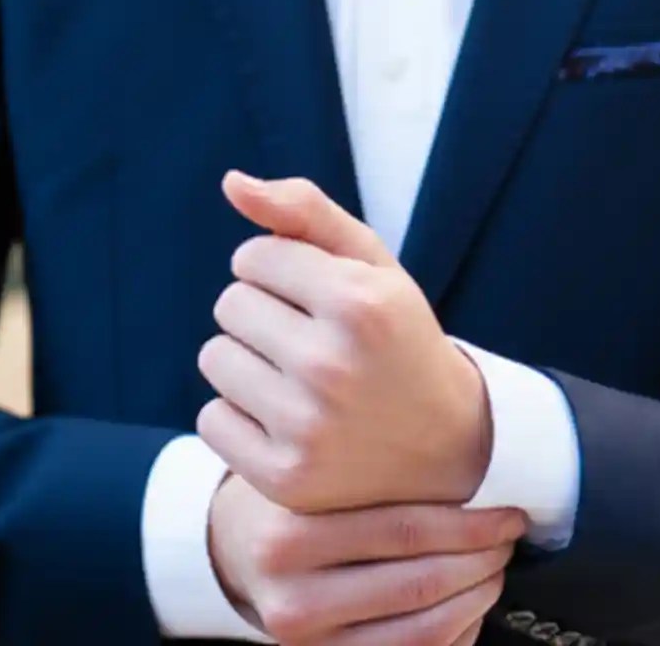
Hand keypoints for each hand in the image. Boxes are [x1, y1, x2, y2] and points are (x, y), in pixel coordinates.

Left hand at [197, 171, 491, 511]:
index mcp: (360, 304)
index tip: (317, 299)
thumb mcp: (373, 267)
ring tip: (299, 380)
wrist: (447, 445)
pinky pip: (211, 420)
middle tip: (312, 342)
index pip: (252, 256)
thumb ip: (305, 212)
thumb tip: (231, 182)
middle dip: (262, 315)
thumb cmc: (397, 340)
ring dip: (246, 363)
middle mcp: (333, 366)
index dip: (279, 272)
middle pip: (229, 305)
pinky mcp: (285, 477)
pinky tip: (285, 421)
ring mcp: (308, 428)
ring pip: (215, 359)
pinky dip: (238, 417)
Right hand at [209, 475, 521, 644]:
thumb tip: (482, 486)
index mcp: (288, 535)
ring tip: (493, 569)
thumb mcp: (318, 478)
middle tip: (507, 539)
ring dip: (476, 599)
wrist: (235, 550)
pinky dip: (456, 632)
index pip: (405, 531)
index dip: (472, 526)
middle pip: (419, 583)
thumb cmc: (294, 502)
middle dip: (481, 561)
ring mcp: (306, 641)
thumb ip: (375, 478)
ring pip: (423, 630)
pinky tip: (469, 604)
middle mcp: (291, 596)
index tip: (508, 514)